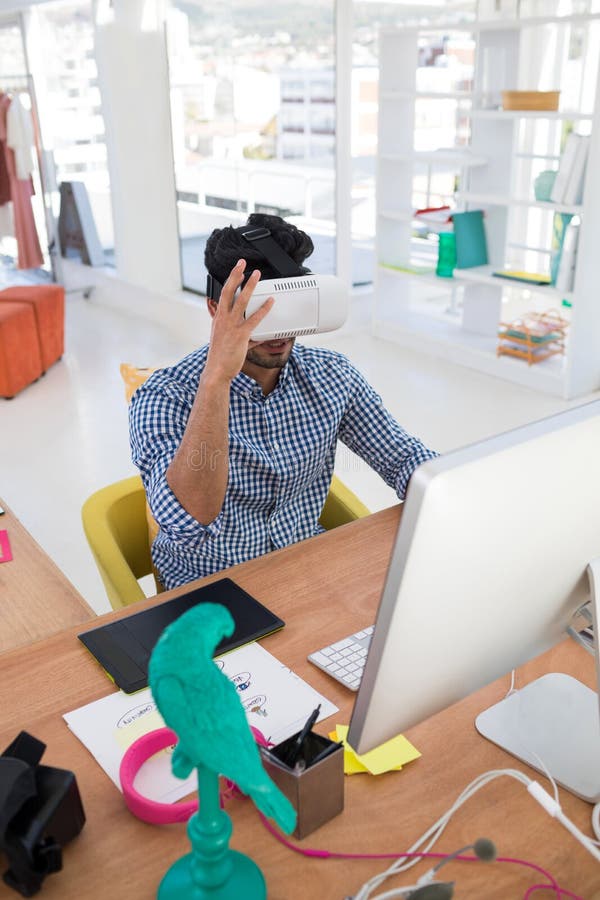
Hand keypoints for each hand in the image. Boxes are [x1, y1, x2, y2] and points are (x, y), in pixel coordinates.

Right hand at [204, 260, 273, 383]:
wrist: (216, 371)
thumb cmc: (221, 358)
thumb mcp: (227, 342)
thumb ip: (243, 336)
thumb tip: (256, 336)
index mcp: (218, 319)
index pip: (223, 295)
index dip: (229, 281)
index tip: (236, 271)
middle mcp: (223, 319)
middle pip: (228, 291)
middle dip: (235, 275)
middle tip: (243, 263)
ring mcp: (231, 326)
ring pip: (241, 300)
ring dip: (249, 286)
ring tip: (256, 275)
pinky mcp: (241, 335)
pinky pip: (254, 319)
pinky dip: (264, 309)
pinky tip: (270, 302)